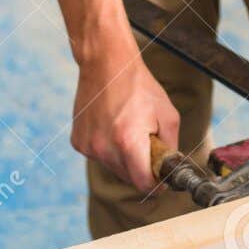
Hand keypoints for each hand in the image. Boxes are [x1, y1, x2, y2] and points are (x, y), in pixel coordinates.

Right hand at [71, 46, 179, 192]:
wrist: (106, 63)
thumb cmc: (139, 86)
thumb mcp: (167, 115)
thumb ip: (171, 147)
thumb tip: (169, 169)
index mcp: (128, 142)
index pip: (144, 184)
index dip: (157, 184)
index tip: (162, 178)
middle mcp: (104, 148)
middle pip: (129, 178)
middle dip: (141, 168)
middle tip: (147, 144)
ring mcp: (88, 146)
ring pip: (114, 168)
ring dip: (124, 158)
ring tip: (126, 129)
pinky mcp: (78, 142)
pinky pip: (99, 156)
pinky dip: (108, 148)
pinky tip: (111, 126)